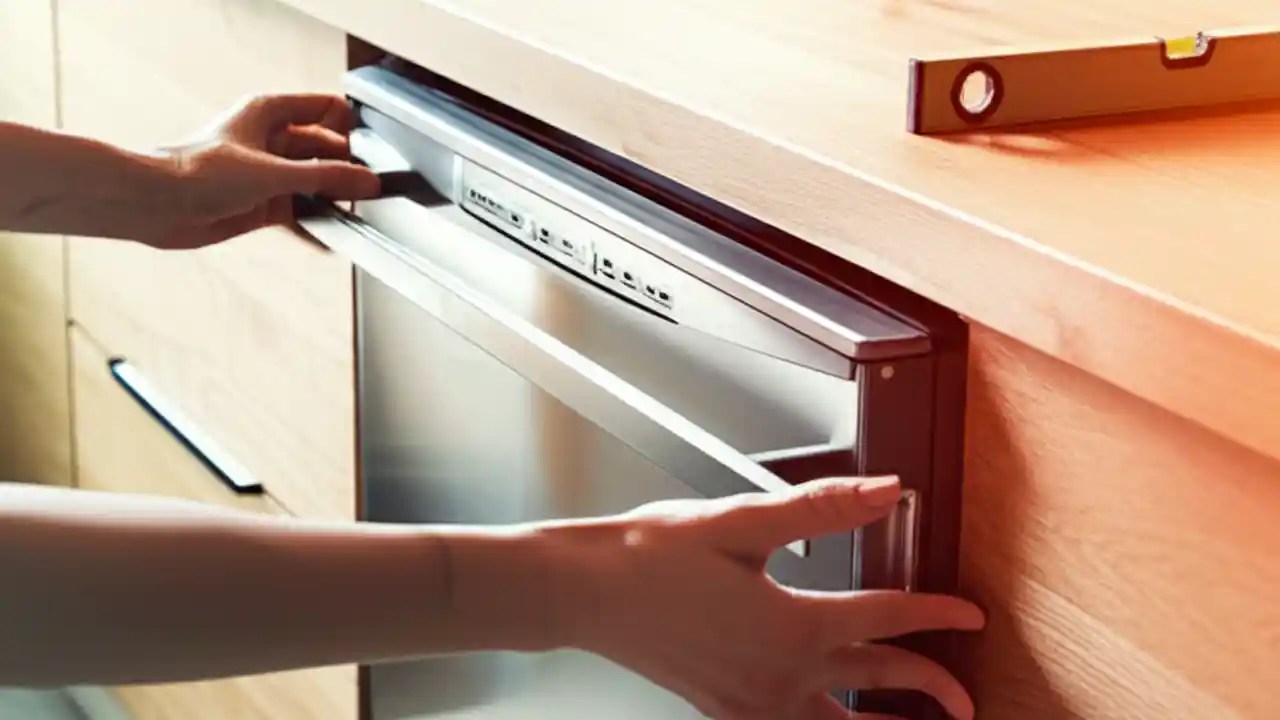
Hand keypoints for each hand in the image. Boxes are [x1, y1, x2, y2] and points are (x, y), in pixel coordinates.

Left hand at [146, 93, 379, 248]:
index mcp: (269, 112)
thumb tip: (366, 182)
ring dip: (330, 198)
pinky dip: (315, 222)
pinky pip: (300, 211)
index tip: (370, 152)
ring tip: (351, 214)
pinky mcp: (261, 203)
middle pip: (324, 149)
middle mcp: (269, 140)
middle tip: (364, 191)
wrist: (157, 206)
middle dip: (344, 169)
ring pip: (313, 181)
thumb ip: (325, 177)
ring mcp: (266, 172)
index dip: (349, 127)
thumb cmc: (197, 172)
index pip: (325, 109)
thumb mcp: (274, 173)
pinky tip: (331, 236)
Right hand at [553, 475, 983, 719]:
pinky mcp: (724, 709)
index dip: (937, 614)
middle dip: (929, 690)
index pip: (888, 620)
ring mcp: (752, 701)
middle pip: (875, 684)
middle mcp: (781, 674)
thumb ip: (823, 511)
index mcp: (794, 625)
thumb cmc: (652, 556)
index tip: (970, 617)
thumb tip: (886, 493)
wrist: (587, 593)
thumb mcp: (744, 522)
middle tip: (966, 700)